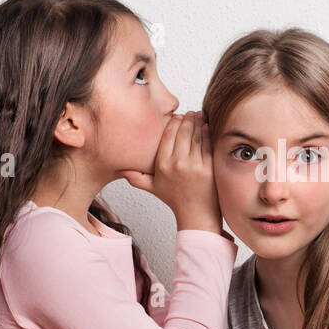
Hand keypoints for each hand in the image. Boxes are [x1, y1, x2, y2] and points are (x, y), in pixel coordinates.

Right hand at [117, 111, 222, 231]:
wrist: (196, 214)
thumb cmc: (175, 200)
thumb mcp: (153, 188)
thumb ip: (137, 177)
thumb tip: (120, 170)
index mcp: (162, 165)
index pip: (167, 135)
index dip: (173, 123)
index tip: (177, 117)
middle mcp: (177, 164)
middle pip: (182, 132)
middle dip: (187, 119)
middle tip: (190, 114)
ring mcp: (193, 165)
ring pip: (196, 136)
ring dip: (198, 123)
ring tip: (199, 116)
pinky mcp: (208, 168)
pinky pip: (207, 145)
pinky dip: (208, 133)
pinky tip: (207, 127)